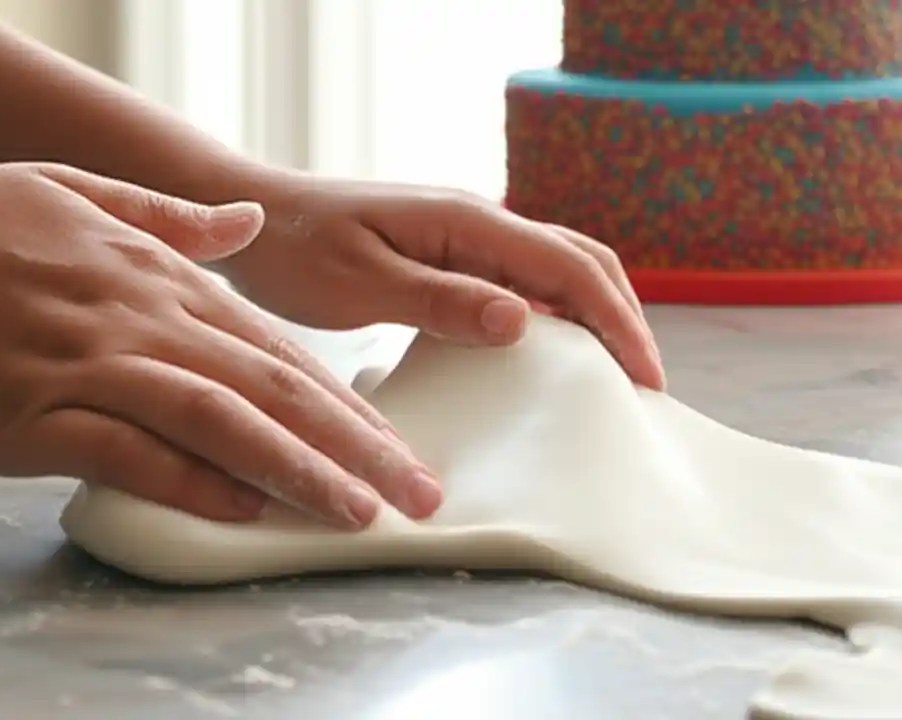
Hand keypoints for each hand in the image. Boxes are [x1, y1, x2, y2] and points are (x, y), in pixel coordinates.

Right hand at [0, 160, 442, 528]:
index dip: (345, 399)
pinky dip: (194, 483)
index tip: (396, 443)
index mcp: (151, 273)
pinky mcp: (31, 414)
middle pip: (272, 384)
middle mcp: (136, 317)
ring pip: (222, 419)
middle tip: (420, 493)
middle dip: (357, 444)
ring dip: (301, 471)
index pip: (273, 345)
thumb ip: (166, 214)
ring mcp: (87, 364)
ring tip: (364, 515)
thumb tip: (246, 224)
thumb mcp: (67, 192)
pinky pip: (130, 453)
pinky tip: (248, 512)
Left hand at [215, 177, 665, 389]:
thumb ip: (440, 301)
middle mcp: (479, 221)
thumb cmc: (296, 251)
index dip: (616, 323)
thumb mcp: (361, 283)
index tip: (645, 380)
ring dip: (595, 315)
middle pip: (581, 261)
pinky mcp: (451, 255)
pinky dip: (556, 316)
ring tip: (614, 374)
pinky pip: (522, 281)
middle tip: (645, 386)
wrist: (256, 221)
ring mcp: (468, 236)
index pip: (571, 268)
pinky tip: (554, 355)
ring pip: (557, 269)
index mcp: (467, 222)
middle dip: (622, 319)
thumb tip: (523, 321)